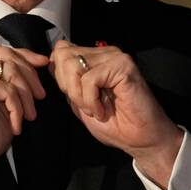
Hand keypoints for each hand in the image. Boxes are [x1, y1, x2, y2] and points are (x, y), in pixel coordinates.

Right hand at [0, 46, 48, 189]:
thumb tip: (34, 65)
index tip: (43, 63)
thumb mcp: (0, 103)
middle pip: (5, 54)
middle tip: (40, 95)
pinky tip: (16, 124)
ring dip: (25, 94)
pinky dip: (17, 107)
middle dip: (29, 73)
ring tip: (29, 115)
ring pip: (8, 69)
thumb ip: (9, 83)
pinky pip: (6, 88)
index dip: (24, 55)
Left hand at [38, 39, 181, 181]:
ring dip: (79, 96)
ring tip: (95, 109)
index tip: (75, 97)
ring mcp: (115, 57)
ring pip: (73, 66)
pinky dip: (91, 100)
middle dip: (67, 86)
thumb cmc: (114, 123)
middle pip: (62, 55)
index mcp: (94, 58)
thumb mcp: (79, 101)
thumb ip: (67, 82)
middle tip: (85, 105)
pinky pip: (89, 79)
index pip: (60, 50)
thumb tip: (50, 61)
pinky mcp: (123, 66)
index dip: (59, 77)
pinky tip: (103, 111)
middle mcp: (104, 52)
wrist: (140, 139)